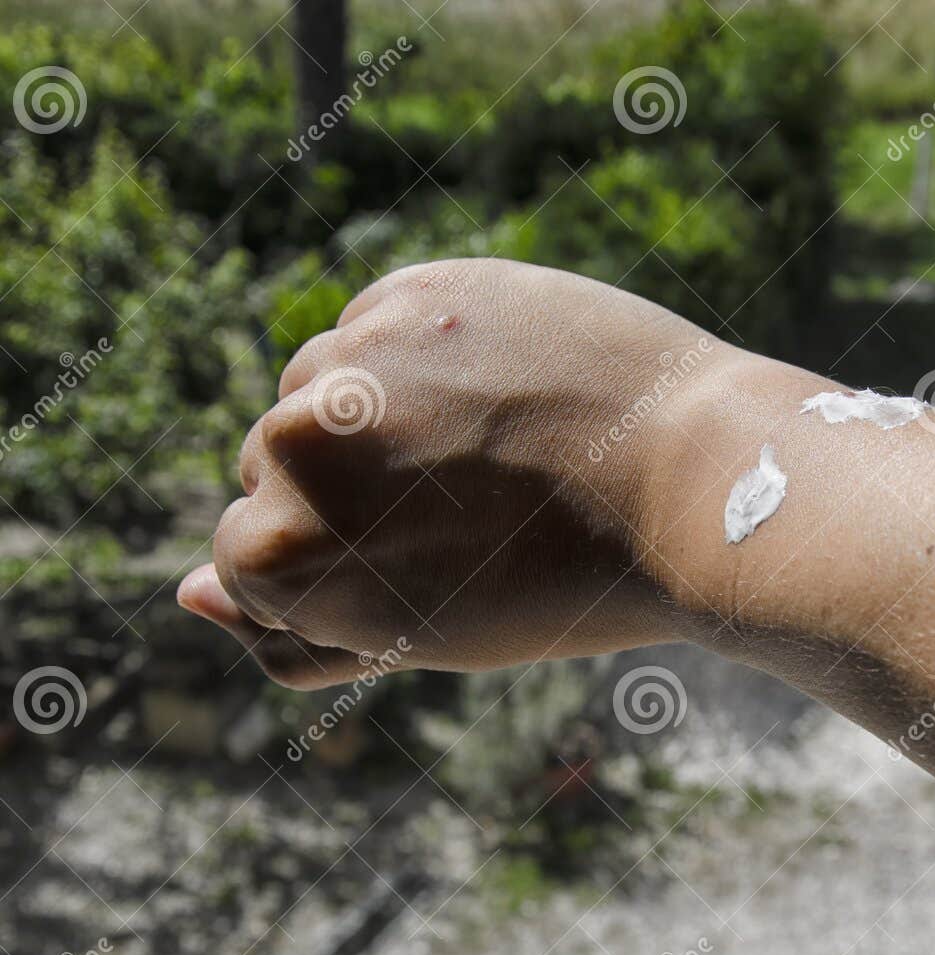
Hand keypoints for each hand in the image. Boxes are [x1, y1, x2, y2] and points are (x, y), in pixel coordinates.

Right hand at [179, 258, 738, 686]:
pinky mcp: (418, 292)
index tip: (415, 566)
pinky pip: (382, 328)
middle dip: (351, 487)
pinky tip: (506, 388)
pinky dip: (426, 356)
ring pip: (324, 387)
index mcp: (279, 549)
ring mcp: (354, 356)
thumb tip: (189, 592)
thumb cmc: (564, 586)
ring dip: (381, 414)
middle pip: (274, 464)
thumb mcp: (421, 635)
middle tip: (468, 509)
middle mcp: (291, 443)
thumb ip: (295, 628)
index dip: (334, 566)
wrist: (696, 488)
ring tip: (492, 447)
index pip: (246, 554)